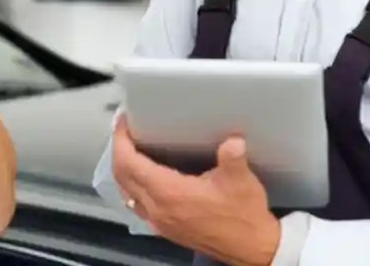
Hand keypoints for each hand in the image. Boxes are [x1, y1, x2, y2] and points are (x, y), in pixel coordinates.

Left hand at [112, 116, 280, 265]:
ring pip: (126, 192)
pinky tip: (143, 177)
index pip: (129, 164)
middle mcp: (157, 208)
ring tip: (130, 148)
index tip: (123, 121)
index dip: (120, 140)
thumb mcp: (241, 181)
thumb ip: (233, 157)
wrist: (251, 248)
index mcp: (169, 193)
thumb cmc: (243, 215)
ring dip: (123, 169)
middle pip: (122, 176)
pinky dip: (131, 186)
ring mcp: (159, 221)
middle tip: (125, 129)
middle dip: (118, 150)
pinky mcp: (165, 228)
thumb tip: (233, 139)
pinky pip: (136, 204)